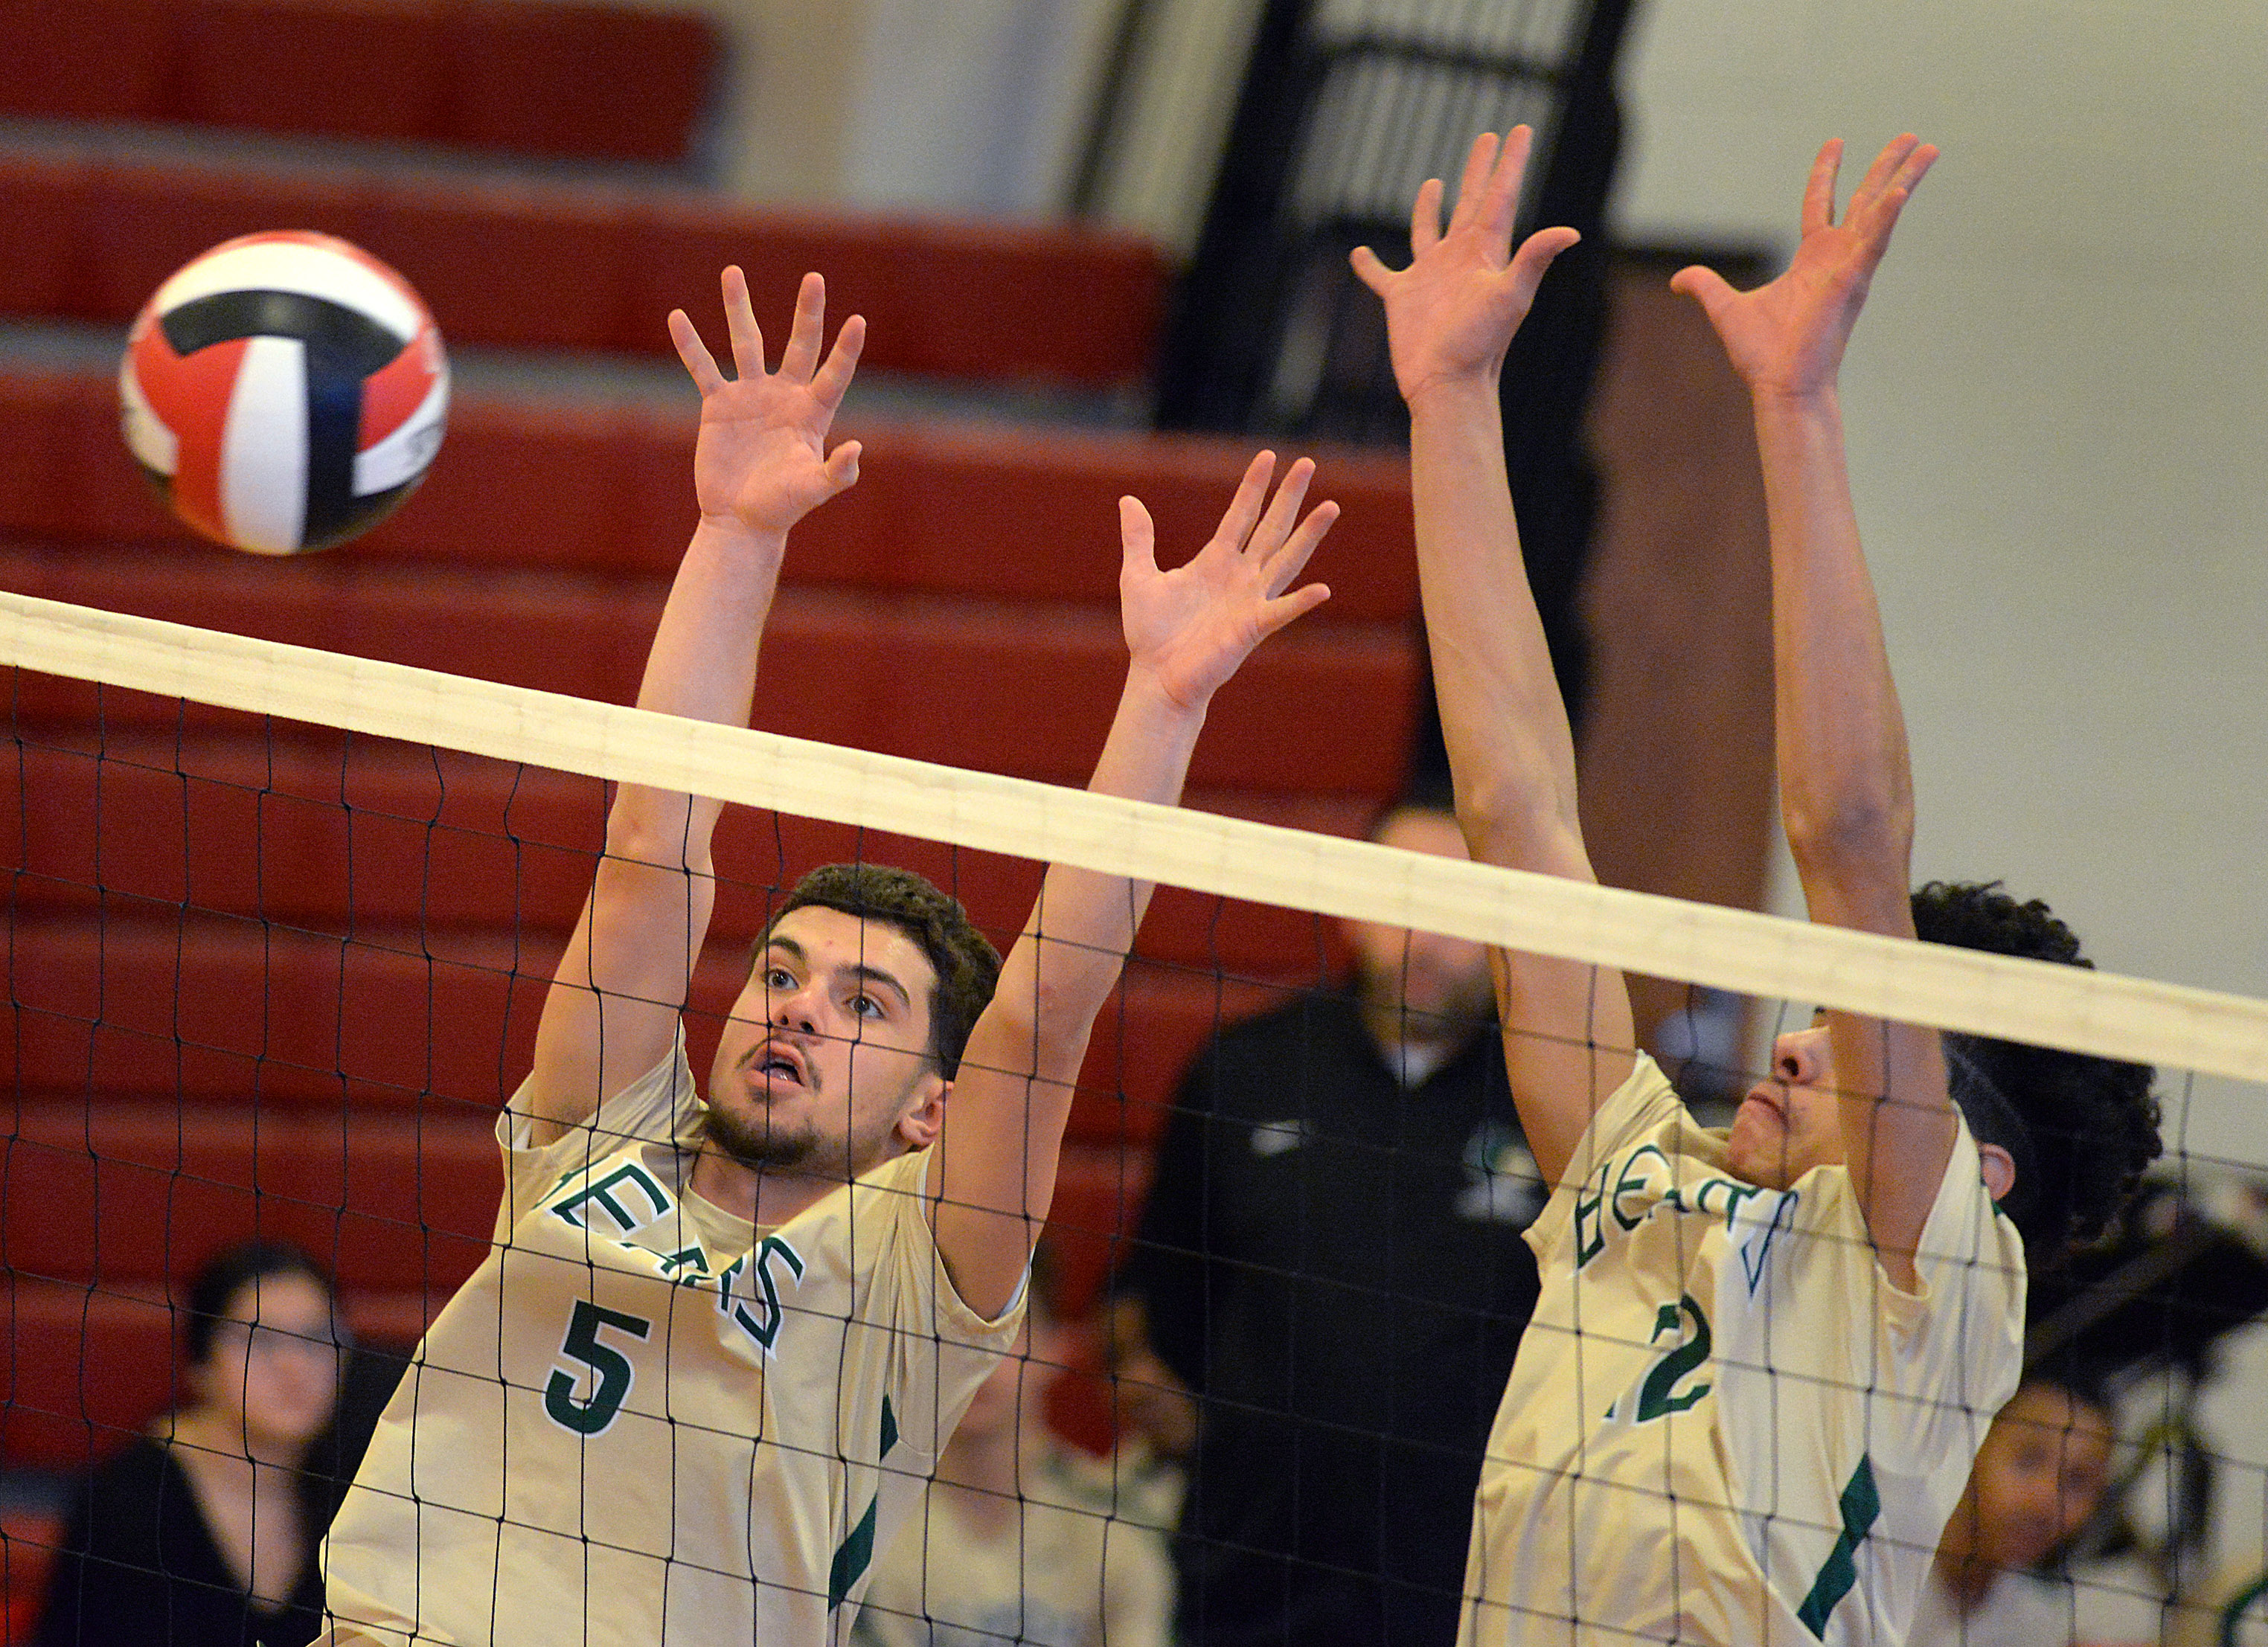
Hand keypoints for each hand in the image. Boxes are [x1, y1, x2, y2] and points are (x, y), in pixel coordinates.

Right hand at [669, 267, 864, 536]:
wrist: (739, 520)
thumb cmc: (782, 508)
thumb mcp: (812, 490)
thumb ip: (837, 473)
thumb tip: (856, 450)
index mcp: (812, 412)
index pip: (834, 373)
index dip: (846, 349)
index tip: (858, 320)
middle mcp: (785, 395)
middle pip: (799, 345)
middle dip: (807, 312)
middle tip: (815, 278)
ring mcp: (750, 396)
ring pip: (746, 343)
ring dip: (739, 308)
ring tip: (733, 271)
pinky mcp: (718, 405)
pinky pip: (702, 368)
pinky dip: (690, 345)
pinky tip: (678, 317)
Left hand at [1121, 451, 1334, 710]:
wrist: (1156, 678)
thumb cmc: (1152, 634)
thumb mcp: (1138, 576)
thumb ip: (1138, 539)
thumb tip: (1128, 500)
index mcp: (1215, 561)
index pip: (1240, 514)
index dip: (1254, 486)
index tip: (1268, 456)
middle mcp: (1240, 576)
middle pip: (1271, 527)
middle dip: (1289, 496)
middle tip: (1307, 463)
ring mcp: (1249, 601)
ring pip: (1286, 560)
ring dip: (1308, 535)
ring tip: (1330, 507)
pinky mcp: (1251, 628)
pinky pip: (1280, 611)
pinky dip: (1301, 602)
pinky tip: (1322, 589)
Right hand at [1350, 127, 1580, 404]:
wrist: (1447, 382)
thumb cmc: (1481, 343)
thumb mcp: (1511, 296)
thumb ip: (1535, 259)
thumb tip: (1570, 231)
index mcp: (1485, 252)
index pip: (1501, 196)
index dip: (1510, 162)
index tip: (1519, 129)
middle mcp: (1459, 258)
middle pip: (1471, 202)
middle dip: (1480, 169)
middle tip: (1487, 137)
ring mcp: (1429, 276)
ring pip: (1429, 230)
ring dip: (1430, 207)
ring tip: (1433, 182)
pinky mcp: (1401, 298)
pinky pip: (1380, 275)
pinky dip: (1368, 265)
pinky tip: (1360, 253)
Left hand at [1671, 135, 1937, 401]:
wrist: (1780, 385)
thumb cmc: (1762, 355)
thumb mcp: (1724, 308)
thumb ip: (1704, 286)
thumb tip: (1677, 279)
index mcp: (1811, 260)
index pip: (1821, 203)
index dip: (1826, 172)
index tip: (1836, 141)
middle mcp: (1837, 258)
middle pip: (1866, 199)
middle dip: (1888, 167)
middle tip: (1912, 136)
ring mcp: (1850, 268)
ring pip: (1882, 213)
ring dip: (1904, 180)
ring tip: (1928, 148)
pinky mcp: (1853, 282)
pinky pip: (1875, 243)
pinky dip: (1887, 216)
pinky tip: (1900, 191)